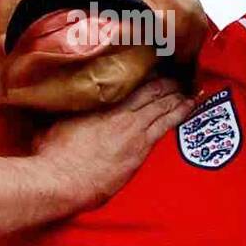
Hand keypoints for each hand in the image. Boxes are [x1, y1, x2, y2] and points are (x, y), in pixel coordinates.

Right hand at [33, 77, 192, 210]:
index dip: (147, 72)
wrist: (62, 179)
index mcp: (100, 101)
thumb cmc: (54, 154)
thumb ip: (71, 108)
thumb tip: (66, 97)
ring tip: (188, 86)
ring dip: (177, 93)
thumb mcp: (58, 121)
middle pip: (150, 89)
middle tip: (178, 73)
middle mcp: (119, 111)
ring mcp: (133, 128)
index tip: (156, 66)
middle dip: (166, 80)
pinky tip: (191, 103)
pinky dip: (181, 111)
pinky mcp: (141, 148)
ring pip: (162, 103)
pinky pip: (167, 123)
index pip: (130, 81)